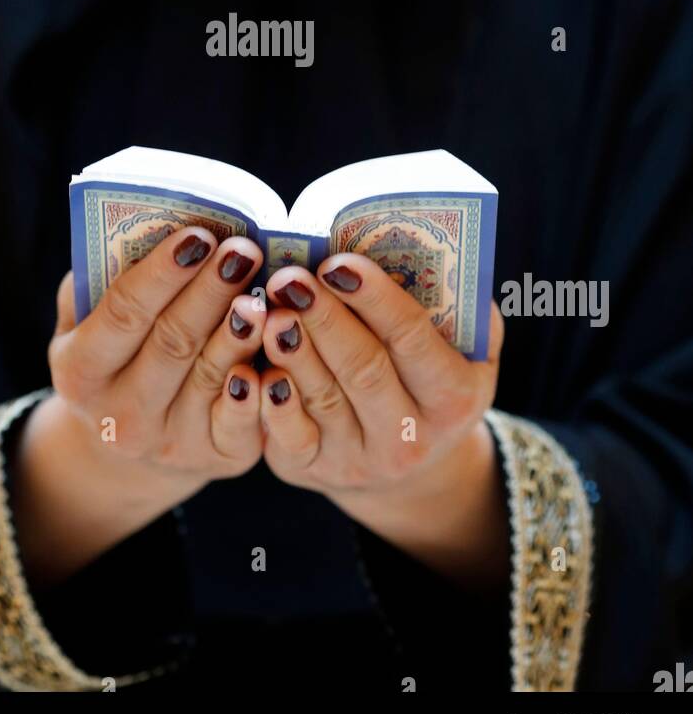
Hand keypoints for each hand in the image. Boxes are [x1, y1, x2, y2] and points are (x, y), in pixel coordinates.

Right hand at [12, 226, 265, 584]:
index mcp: (81, 371)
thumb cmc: (119, 349)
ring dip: (242, 332)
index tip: (198, 234)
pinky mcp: (217, 458)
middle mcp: (119, 414)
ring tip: (265, 293)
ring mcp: (169, 442)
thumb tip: (146, 229)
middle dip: (210, 292)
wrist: (133, 432)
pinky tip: (279, 350)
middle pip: (172, 342)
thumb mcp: (89, 320)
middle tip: (243, 250)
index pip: (123, 313)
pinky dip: (263, 388)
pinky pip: (244, 423)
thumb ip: (104, 280)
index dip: (162, 273)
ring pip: (211, 377)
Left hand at [258, 257, 506, 585]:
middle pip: (363, 369)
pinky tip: (252, 367)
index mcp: (454, 397)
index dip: (374, 299)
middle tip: (289, 278)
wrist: (407, 460)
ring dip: (292, 350)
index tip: (337, 263)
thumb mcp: (461, 350)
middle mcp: (412, 436)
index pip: (412, 338)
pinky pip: (289, 437)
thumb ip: (451, 306)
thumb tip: (418, 244)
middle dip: (323, 319)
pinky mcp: (313, 469)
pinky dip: (271, 401)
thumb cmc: (427, 376)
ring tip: (268, 310)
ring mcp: (360, 459)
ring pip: (321, 397)